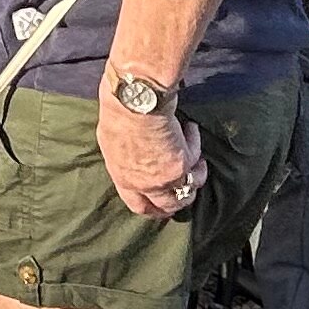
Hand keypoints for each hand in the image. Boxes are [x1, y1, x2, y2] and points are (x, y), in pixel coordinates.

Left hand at [98, 99, 203, 219]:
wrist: (134, 100)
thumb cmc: (118, 111)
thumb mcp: (111, 140)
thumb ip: (124, 157)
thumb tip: (133, 159)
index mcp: (123, 178)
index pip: (139, 205)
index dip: (154, 208)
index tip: (164, 204)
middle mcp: (144, 184)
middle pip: (169, 205)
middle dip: (182, 199)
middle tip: (190, 186)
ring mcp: (163, 178)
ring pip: (189, 187)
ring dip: (196, 174)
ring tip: (198, 159)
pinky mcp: (182, 164)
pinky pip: (196, 158)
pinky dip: (195, 142)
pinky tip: (191, 128)